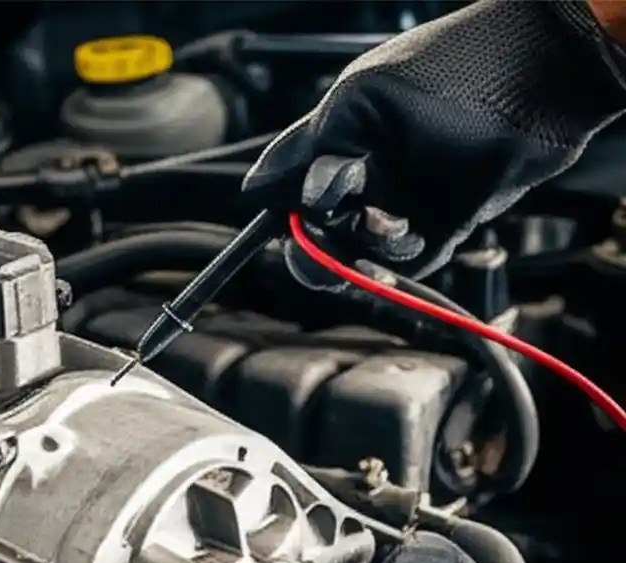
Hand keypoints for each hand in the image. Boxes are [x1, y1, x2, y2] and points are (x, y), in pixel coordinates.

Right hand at [243, 0, 625, 287]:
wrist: (538, 79)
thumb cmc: (445, 72)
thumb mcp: (356, 101)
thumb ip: (304, 148)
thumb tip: (254, 191)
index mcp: (341, 142)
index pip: (290, 189)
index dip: (277, 212)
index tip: (274, 221)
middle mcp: (370, 175)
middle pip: (319, 234)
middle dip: (312, 249)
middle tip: (313, 250)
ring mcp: (407, 201)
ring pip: (360, 252)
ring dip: (360, 249)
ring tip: (383, 223)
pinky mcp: (447, 224)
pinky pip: (408, 261)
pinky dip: (397, 257)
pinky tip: (407, 231)